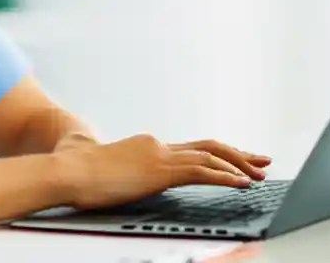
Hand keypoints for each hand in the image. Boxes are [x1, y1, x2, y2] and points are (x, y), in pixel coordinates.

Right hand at [54, 134, 271, 210]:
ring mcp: (160, 156)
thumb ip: (117, 166)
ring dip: (239, 165)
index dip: (218, 154)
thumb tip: (111, 169)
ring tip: (259, 175)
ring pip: (211, 155)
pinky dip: (226, 176)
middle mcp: (158, 145)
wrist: (68, 170)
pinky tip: (241, 183)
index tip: (236, 160)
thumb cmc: (77, 172)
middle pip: (208, 146)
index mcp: (148, 146)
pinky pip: (202, 171)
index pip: (191, 147)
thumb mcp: (103, 165)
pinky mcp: (160, 170)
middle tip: (261, 161)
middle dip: (238, 154)